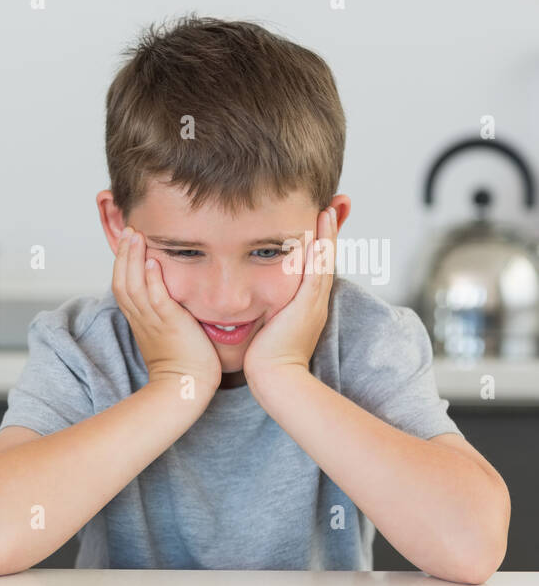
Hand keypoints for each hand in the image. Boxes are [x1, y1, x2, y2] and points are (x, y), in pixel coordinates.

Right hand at [112, 226, 221, 400]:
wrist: (184, 387)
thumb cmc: (183, 365)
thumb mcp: (168, 334)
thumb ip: (167, 315)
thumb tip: (175, 299)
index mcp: (140, 320)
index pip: (123, 286)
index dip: (122, 263)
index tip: (128, 243)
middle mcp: (142, 318)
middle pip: (122, 281)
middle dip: (123, 254)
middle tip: (128, 231)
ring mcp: (153, 321)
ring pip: (133, 285)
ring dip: (133, 259)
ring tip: (136, 236)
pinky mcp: (170, 324)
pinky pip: (156, 298)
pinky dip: (152, 279)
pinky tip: (152, 261)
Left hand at [243, 206, 336, 385]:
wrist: (275, 380)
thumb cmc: (264, 363)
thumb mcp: (264, 332)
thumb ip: (261, 317)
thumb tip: (249, 309)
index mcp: (304, 307)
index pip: (313, 269)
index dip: (317, 246)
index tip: (318, 222)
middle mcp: (314, 301)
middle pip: (325, 259)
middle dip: (330, 232)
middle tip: (337, 204)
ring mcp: (313, 302)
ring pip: (324, 259)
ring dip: (328, 232)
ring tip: (331, 207)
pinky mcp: (308, 303)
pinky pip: (318, 268)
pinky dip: (322, 245)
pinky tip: (322, 224)